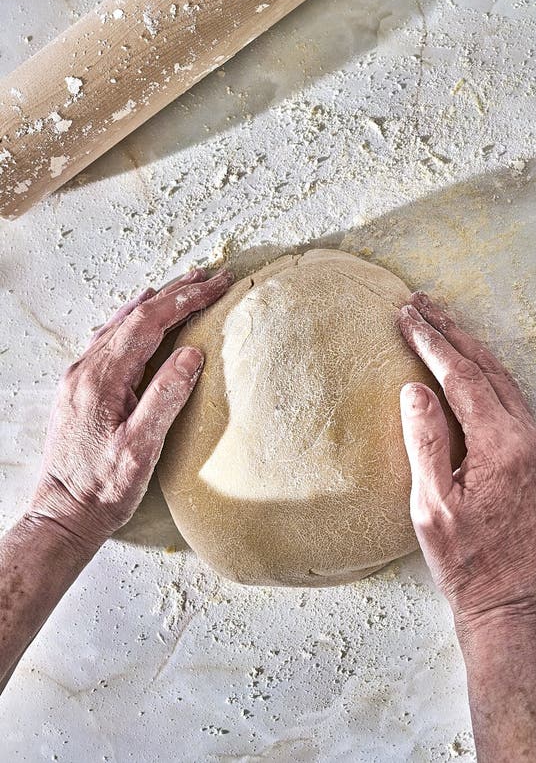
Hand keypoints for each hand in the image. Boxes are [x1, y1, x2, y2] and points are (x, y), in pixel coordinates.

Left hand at [27, 267, 232, 553]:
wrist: (62, 516)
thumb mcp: (140, 448)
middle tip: (210, 276)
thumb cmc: (101, 490)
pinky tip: (141, 317)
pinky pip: (110, 339)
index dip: (186, 300)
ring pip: (121, 324)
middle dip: (176, 293)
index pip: (150, 323)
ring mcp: (80, 377)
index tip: (217, 285)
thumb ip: (165, 396)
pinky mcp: (81, 389)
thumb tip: (192, 353)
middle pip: (135, 316)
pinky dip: (134, 320)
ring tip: (184, 287)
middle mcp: (86, 370)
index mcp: (101, 379)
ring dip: (155, 302)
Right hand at [396, 292, 535, 627]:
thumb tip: (414, 388)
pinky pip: (508, 397)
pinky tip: (467, 363)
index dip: (431, 342)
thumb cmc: (465, 561)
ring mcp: (534, 446)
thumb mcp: (432, 506)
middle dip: (451, 330)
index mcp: (502, 446)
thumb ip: (426, 442)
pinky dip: (483, 371)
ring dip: (469, 346)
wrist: (508, 600)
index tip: (406, 315)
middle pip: (486, 367)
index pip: (462, 377)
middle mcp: (526, 438)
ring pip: (501, 378)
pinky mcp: (532, 456)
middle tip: (420, 301)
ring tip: (439, 320)